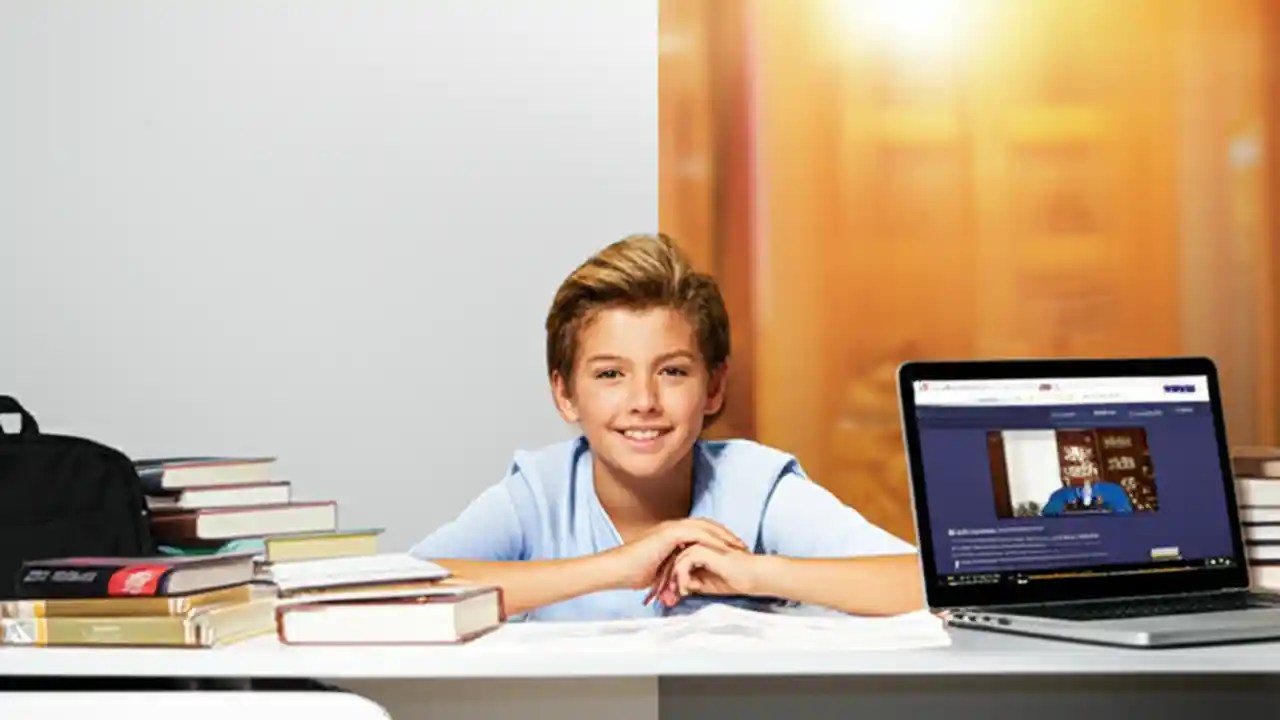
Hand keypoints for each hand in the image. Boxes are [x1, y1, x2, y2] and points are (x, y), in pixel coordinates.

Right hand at [603, 518, 747, 590]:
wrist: (616, 570)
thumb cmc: (633, 574)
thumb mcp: (661, 571)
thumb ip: (674, 570)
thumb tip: (685, 583)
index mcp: (671, 534)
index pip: (701, 531)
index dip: (719, 538)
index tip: (734, 550)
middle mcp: (672, 527)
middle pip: (707, 525)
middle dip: (727, 535)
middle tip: (743, 546)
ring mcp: (670, 528)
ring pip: (705, 527)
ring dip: (724, 536)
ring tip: (739, 547)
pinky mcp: (668, 533)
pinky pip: (697, 534)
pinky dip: (713, 541)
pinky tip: (725, 550)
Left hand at [649, 543, 765, 606]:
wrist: (753, 575)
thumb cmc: (735, 579)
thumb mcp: (707, 584)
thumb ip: (692, 582)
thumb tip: (678, 589)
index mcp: (696, 549)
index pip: (673, 563)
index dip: (669, 580)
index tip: (666, 597)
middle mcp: (696, 544)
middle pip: (671, 560)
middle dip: (667, 581)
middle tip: (666, 598)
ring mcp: (700, 544)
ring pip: (676, 560)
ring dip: (674, 579)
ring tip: (676, 595)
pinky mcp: (705, 549)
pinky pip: (686, 562)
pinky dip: (684, 576)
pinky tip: (688, 589)